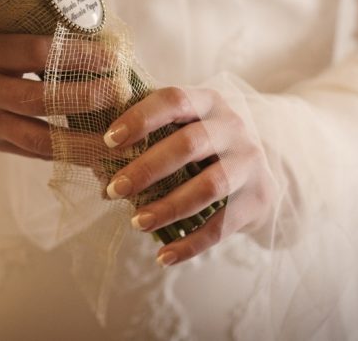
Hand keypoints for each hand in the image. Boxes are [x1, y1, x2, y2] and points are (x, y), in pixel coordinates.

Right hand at [0, 30, 116, 158]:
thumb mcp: (5, 30)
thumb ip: (44, 36)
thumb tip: (107, 42)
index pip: (38, 53)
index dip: (78, 56)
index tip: (113, 58)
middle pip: (40, 98)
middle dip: (86, 97)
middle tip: (121, 93)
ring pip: (38, 138)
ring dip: (82, 141)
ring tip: (116, 139)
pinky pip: (34, 153)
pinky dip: (67, 154)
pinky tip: (96, 153)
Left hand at [102, 87, 275, 265]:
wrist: (260, 173)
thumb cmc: (203, 148)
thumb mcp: (183, 130)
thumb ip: (146, 139)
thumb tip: (97, 168)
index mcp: (208, 101)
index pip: (174, 100)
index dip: (140, 118)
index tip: (109, 141)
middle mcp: (233, 126)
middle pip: (189, 144)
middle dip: (147, 168)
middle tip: (114, 189)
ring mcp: (250, 162)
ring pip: (208, 186)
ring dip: (168, 207)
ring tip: (136, 222)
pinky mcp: (258, 198)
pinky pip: (223, 225)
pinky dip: (191, 243)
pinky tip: (164, 256)